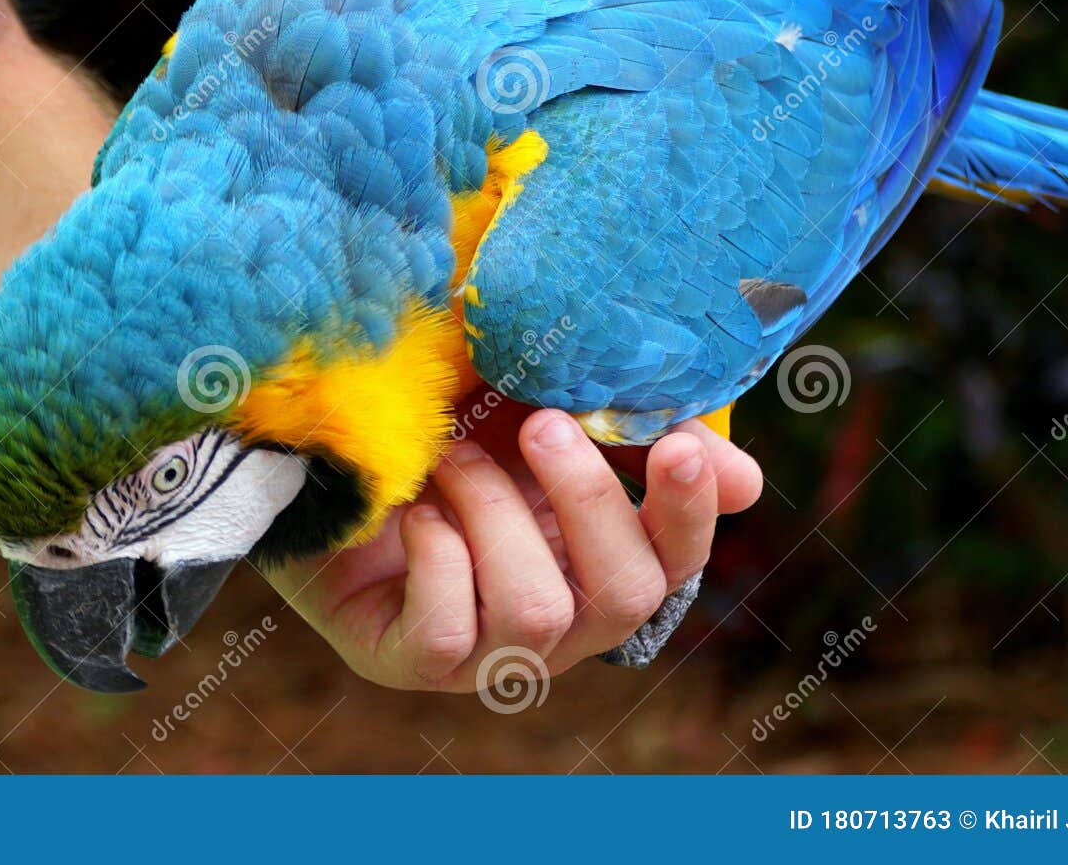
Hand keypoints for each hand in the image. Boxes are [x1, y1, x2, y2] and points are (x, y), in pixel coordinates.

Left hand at [263, 398, 762, 690]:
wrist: (321, 450)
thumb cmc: (439, 424)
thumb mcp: (531, 408)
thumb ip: (623, 432)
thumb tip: (746, 483)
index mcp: (597, 557)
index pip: (677, 560)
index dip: (689, 512)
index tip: (679, 447)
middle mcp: (557, 619)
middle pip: (625, 597)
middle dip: (589, 502)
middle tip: (542, 423)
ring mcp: (485, 650)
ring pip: (534, 611)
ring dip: (492, 512)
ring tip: (449, 459)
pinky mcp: (410, 660)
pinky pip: (448, 632)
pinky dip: (437, 555)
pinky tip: (415, 511)